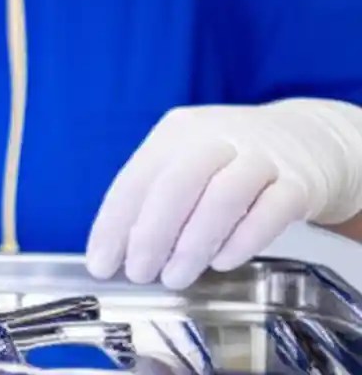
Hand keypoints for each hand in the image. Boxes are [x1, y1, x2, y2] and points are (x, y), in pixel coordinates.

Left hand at [86, 100, 361, 289]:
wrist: (308, 139)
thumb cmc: (231, 161)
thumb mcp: (187, 162)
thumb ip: (154, 198)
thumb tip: (116, 252)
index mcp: (177, 132)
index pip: (135, 179)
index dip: (114, 225)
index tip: (101, 263)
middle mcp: (216, 136)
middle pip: (176, 185)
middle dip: (150, 235)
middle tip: (139, 274)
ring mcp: (261, 156)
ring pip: (222, 198)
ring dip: (192, 245)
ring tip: (175, 278)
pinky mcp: (299, 182)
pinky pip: (270, 212)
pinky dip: (241, 241)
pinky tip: (221, 263)